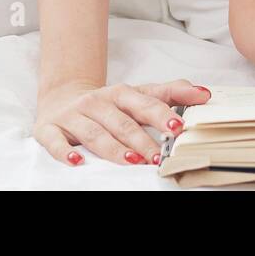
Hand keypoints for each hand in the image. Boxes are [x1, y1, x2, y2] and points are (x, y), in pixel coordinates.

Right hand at [33, 78, 211, 165]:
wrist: (62, 98)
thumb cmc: (108, 103)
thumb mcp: (138, 95)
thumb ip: (171, 93)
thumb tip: (205, 93)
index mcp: (121, 93)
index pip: (144, 103)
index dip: (161, 114)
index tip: (177, 125)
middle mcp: (97, 102)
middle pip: (122, 122)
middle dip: (141, 140)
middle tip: (157, 156)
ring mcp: (74, 115)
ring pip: (95, 133)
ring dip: (113, 148)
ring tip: (131, 161)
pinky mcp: (49, 129)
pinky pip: (55, 141)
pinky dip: (65, 151)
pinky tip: (77, 162)